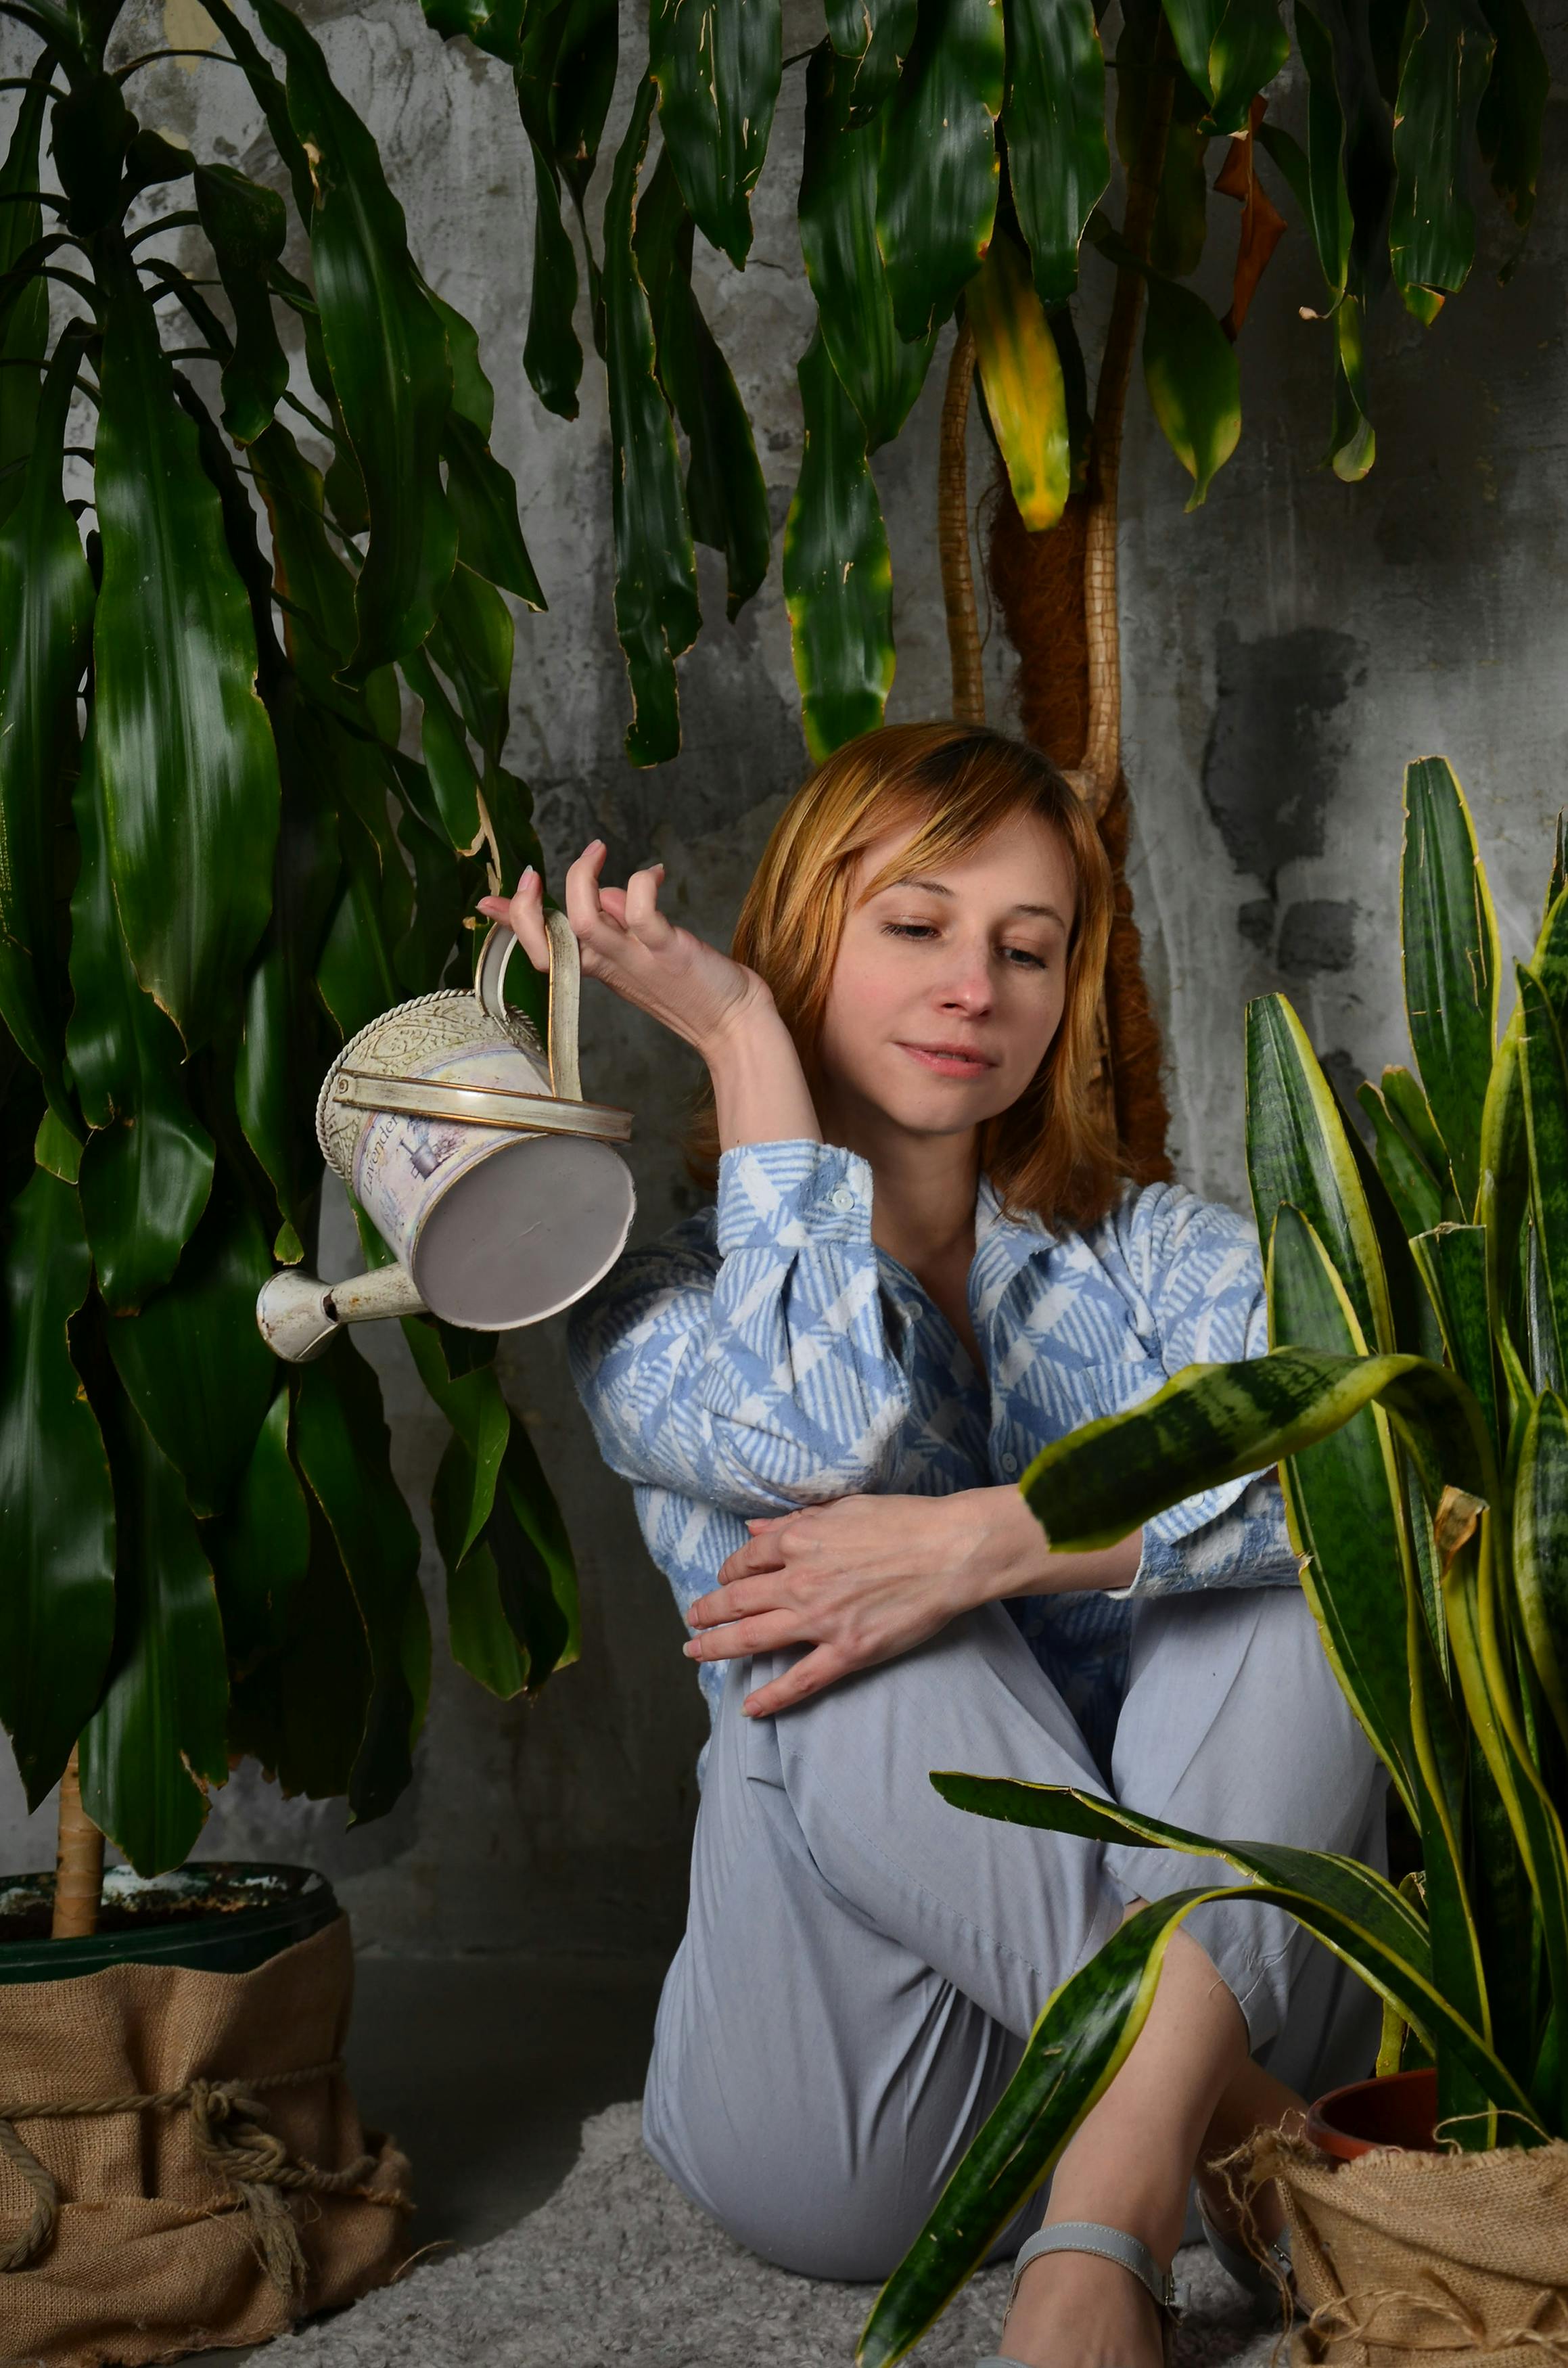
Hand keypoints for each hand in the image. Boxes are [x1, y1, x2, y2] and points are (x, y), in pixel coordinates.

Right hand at [477, 843, 767, 1059]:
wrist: (734, 1023)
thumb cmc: (693, 986)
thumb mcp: (643, 952)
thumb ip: (618, 922)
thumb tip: (602, 892)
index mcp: (599, 965)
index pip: (541, 949)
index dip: (512, 924)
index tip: (490, 900)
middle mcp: (610, 964)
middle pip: (547, 941)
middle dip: (526, 907)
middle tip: (533, 872)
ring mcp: (637, 958)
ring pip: (584, 922)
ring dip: (581, 881)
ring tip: (597, 852)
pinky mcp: (667, 951)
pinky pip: (642, 914)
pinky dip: (643, 884)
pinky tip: (657, 872)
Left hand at [684, 1487, 1050, 1716]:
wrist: (949, 1551)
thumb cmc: (903, 1522)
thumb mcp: (842, 1507)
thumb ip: (794, 1521)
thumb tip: (756, 1528)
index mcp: (797, 1542)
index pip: (746, 1561)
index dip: (728, 1572)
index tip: (724, 1579)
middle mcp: (799, 1581)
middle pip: (736, 1601)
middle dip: (707, 1612)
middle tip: (691, 1622)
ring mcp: (820, 1620)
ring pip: (753, 1639)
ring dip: (717, 1647)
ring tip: (695, 1654)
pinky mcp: (847, 1651)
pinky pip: (800, 1681)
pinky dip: (771, 1697)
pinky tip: (750, 1708)